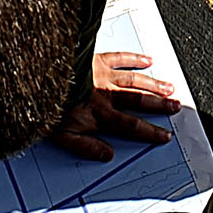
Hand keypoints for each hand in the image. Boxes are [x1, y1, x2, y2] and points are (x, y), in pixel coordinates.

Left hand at [49, 52, 178, 161]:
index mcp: (99, 113)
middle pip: (139, 101)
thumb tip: (107, 155)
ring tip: (170, 88)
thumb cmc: (47, 105)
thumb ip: (86, 146)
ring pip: (135, 80)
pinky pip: (120, 57)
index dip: (150, 132)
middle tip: (175, 107)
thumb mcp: (62, 135)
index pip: (131, 126)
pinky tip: (147, 60)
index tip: (164, 135)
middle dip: (159, 105)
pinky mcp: (96, 59)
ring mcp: (103, 75)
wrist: (37, 75)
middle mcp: (106, 94)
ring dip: (154, 84)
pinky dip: (135, 58)